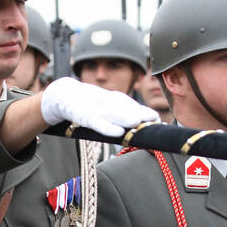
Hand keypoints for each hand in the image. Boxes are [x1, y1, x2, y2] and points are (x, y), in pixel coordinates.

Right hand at [41, 78, 158, 138]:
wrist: (65, 95)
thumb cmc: (91, 105)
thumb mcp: (109, 108)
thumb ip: (125, 116)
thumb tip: (146, 125)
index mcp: (118, 101)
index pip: (137, 108)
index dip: (149, 116)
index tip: (161, 125)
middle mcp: (110, 104)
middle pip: (129, 110)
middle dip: (142, 116)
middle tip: (156, 123)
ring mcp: (98, 110)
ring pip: (115, 114)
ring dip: (128, 118)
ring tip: (139, 122)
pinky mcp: (86, 117)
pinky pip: (98, 123)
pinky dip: (108, 128)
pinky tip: (117, 132)